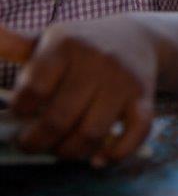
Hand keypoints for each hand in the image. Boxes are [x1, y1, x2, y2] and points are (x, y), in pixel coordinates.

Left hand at [0, 18, 157, 167]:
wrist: (137, 37)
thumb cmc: (83, 44)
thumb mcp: (50, 38)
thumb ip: (14, 43)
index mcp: (66, 44)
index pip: (33, 91)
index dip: (20, 110)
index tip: (22, 112)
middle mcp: (97, 60)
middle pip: (59, 119)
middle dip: (38, 141)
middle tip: (32, 143)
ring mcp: (123, 80)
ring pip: (92, 133)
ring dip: (71, 151)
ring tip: (60, 149)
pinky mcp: (145, 97)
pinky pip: (135, 132)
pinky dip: (117, 153)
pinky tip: (99, 159)